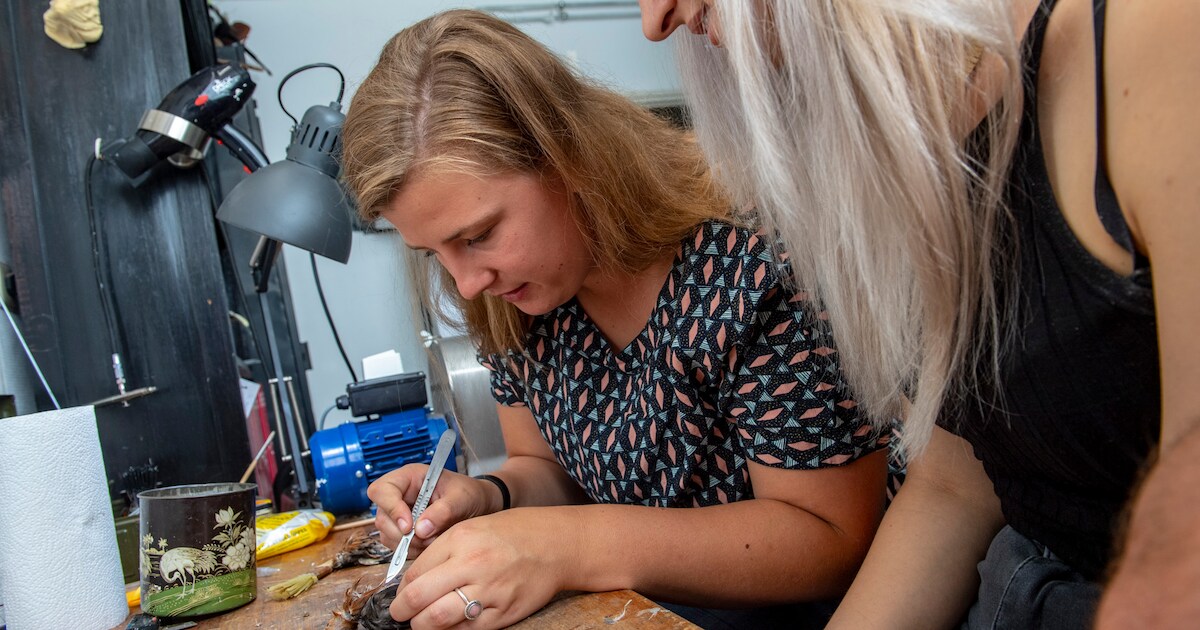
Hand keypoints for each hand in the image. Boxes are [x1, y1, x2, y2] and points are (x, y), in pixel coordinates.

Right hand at [367, 466, 498, 556]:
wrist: (478, 506)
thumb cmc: (470, 494)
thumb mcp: (461, 498)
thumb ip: (443, 511)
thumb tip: (421, 529)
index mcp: (410, 477)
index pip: (382, 490)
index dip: (391, 508)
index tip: (408, 526)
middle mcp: (400, 495)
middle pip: (382, 517)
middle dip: (402, 533)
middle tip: (427, 538)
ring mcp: (399, 514)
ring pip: (387, 535)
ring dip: (409, 544)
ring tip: (434, 539)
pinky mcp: (403, 531)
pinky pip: (397, 546)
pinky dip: (412, 550)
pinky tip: (430, 544)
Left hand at [390, 508, 580, 628]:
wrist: (555, 544)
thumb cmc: (514, 533)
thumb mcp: (473, 528)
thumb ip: (444, 551)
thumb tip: (415, 579)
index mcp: (461, 539)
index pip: (415, 571)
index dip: (402, 588)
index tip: (401, 595)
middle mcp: (472, 564)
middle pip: (419, 596)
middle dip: (402, 610)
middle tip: (400, 614)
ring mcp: (489, 590)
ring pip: (439, 618)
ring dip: (422, 625)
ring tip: (420, 623)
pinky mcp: (504, 611)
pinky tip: (449, 626)